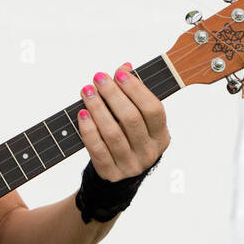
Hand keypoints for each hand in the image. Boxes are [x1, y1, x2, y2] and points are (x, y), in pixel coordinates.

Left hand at [77, 64, 169, 180]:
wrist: (118, 176)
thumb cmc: (128, 139)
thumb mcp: (137, 120)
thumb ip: (133, 94)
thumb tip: (124, 67)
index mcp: (161, 136)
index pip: (153, 109)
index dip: (136, 89)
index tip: (119, 73)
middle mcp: (149, 152)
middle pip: (131, 119)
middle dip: (113, 94)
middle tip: (98, 78)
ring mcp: (130, 165)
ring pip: (112, 133)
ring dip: (97, 108)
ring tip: (86, 91)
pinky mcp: (110, 173)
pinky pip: (97, 149)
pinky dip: (88, 129)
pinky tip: (82, 113)